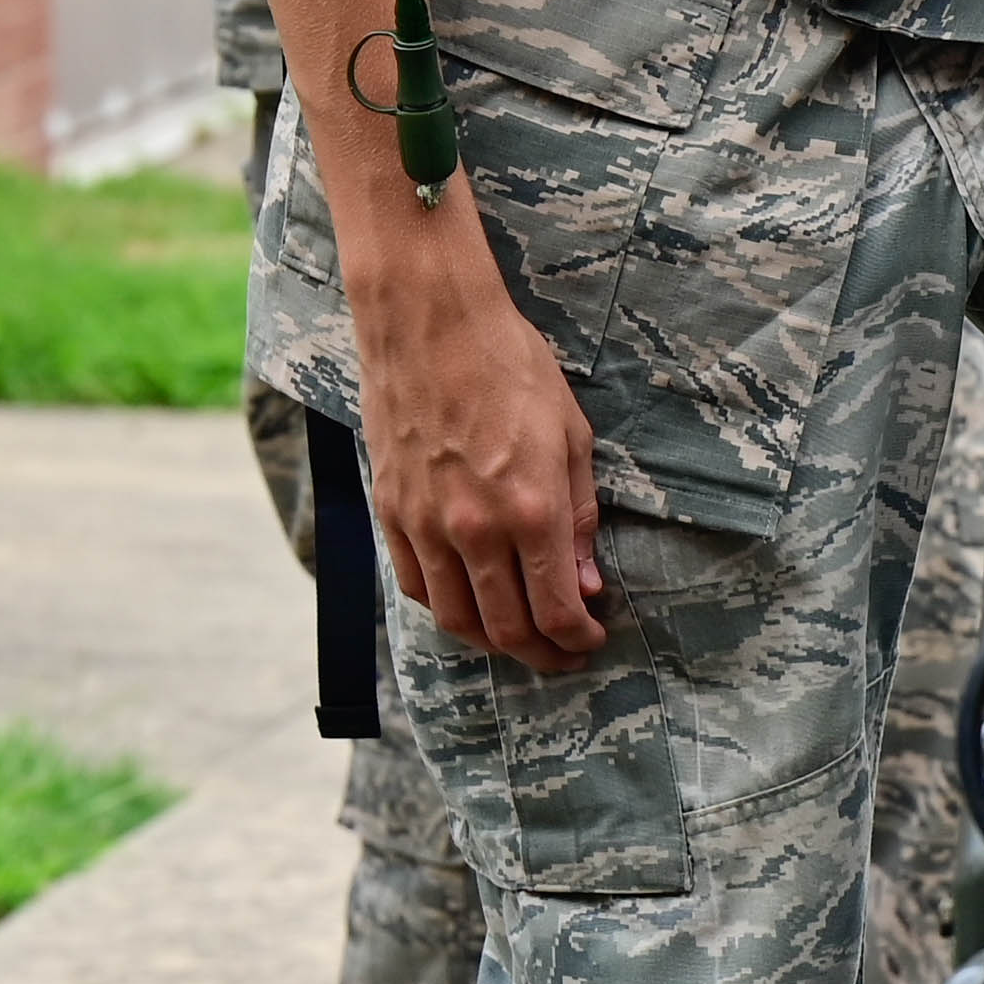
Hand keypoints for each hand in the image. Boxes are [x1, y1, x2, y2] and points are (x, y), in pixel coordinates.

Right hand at [348, 185, 608, 671]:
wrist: (431, 328)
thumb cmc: (513, 369)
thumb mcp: (574, 437)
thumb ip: (578, 518)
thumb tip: (585, 584)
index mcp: (531, 510)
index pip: (554, 608)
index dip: (577, 638)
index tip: (593, 640)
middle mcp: (474, 529)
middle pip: (505, 627)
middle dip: (543, 653)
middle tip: (566, 655)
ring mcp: (424, 526)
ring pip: (455, 618)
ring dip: (494, 642)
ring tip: (523, 642)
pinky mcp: (390, 514)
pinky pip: (417, 586)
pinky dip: (446, 609)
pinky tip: (472, 607)